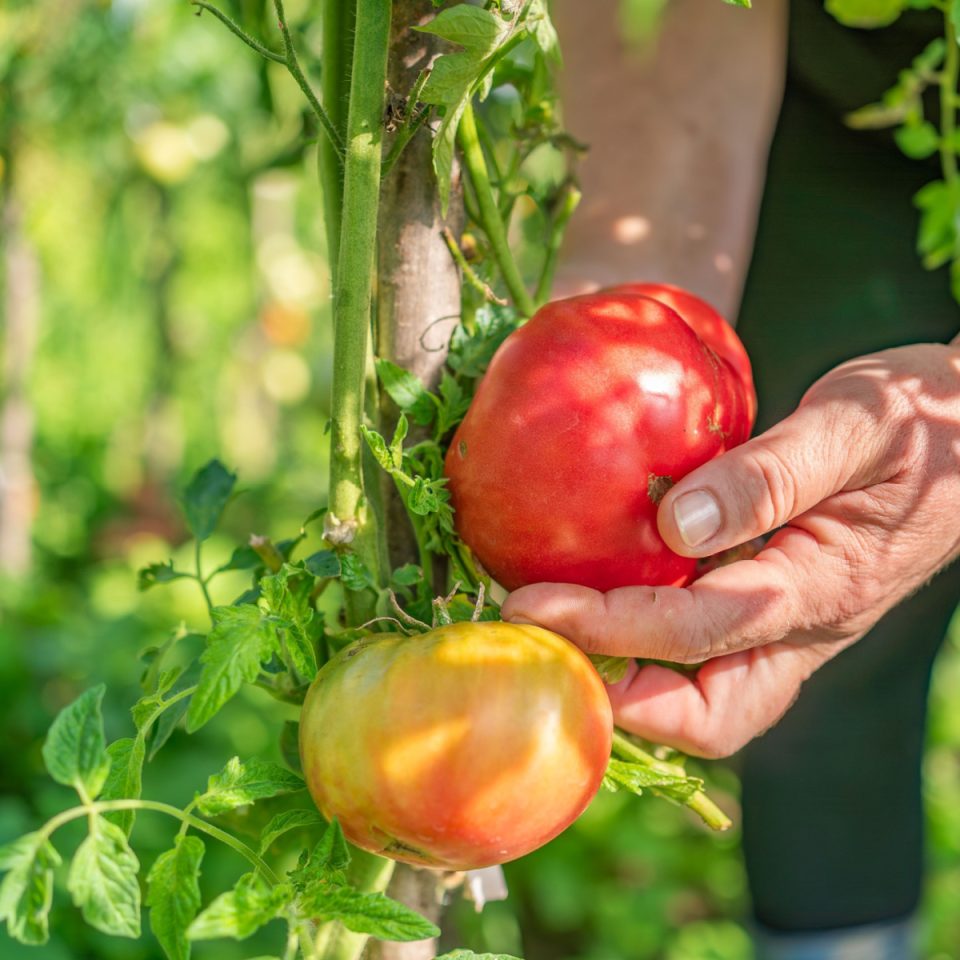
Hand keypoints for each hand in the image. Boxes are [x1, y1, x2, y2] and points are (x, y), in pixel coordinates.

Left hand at [502, 343, 959, 756]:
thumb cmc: (923, 420)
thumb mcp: (853, 424)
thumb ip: (768, 475)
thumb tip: (672, 522)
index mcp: (824, 588)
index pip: (698, 631)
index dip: (607, 627)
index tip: (527, 606)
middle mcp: (806, 630)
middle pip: (709, 717)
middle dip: (619, 702)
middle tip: (539, 652)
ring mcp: (795, 629)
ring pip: (706, 699)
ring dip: (628, 682)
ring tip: (552, 634)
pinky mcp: (781, 609)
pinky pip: (708, 652)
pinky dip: (647, 645)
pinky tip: (598, 596)